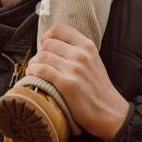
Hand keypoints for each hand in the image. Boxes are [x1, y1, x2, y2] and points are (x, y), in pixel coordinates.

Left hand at [25, 24, 129, 141]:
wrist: (109, 112)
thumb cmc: (98, 88)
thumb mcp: (93, 61)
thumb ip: (76, 49)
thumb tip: (50, 42)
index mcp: (87, 46)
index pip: (58, 29)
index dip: (47, 36)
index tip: (44, 45)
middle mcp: (81, 54)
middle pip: (48, 43)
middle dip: (40, 51)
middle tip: (39, 62)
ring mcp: (74, 69)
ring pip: (42, 56)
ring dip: (34, 63)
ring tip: (34, 69)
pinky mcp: (66, 84)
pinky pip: (42, 71)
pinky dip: (33, 72)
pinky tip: (32, 76)